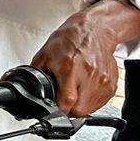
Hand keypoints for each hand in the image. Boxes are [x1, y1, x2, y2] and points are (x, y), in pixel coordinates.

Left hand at [30, 0, 139, 116]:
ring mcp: (102, 81)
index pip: (67, 101)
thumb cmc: (69, 40)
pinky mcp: (111, 85)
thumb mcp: (44, 55)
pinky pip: (101, 103)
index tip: (53, 107)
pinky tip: (84, 90)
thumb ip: (36, 74)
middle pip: (79, 110)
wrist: (94, 30)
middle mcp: (89, 76)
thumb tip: (28, 89)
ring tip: (73, 92)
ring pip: (90, 110)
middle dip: (68, 110)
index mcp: (70, 68)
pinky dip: (91, 102)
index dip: (58, 109)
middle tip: (62, 100)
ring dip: (80, 107)